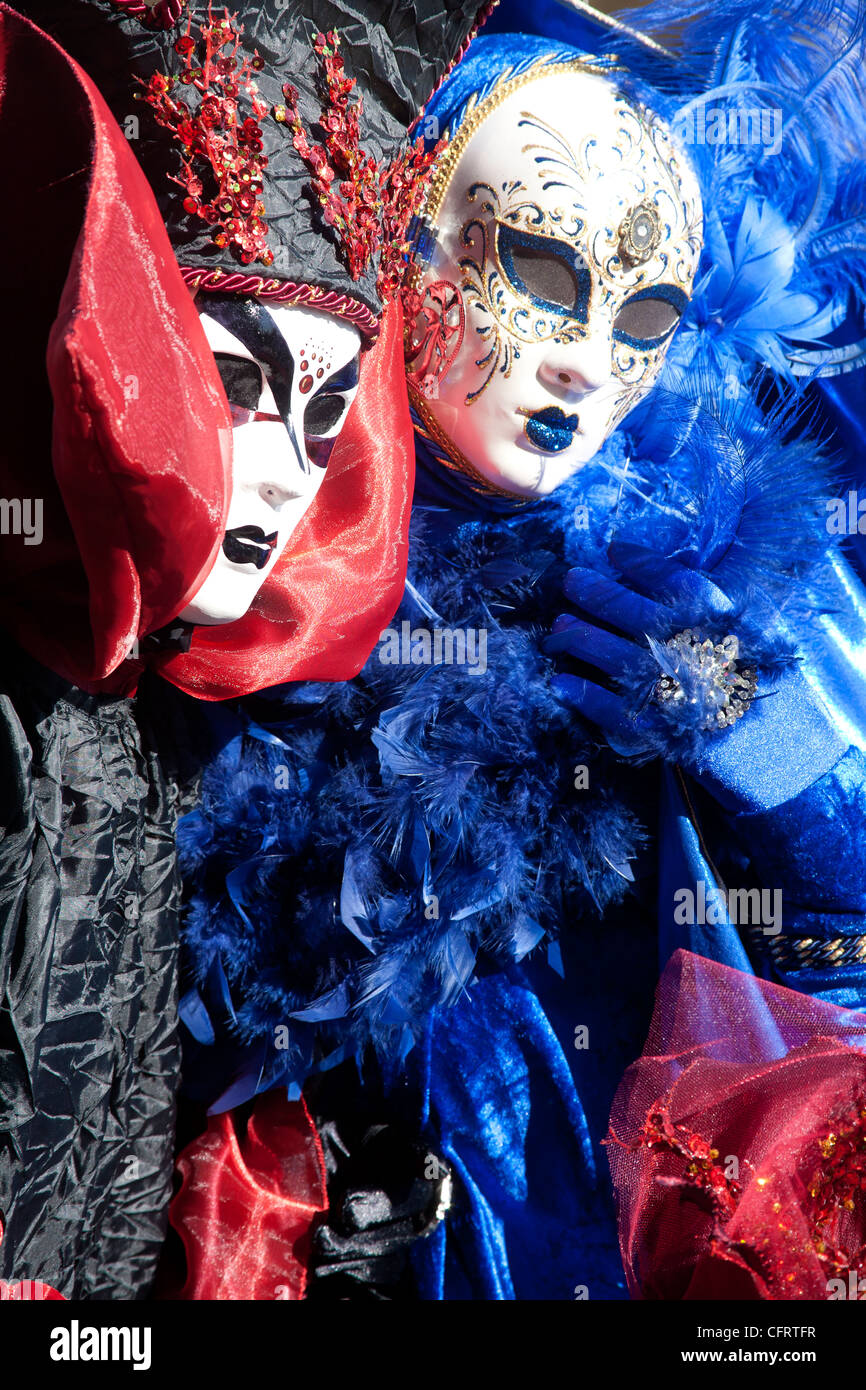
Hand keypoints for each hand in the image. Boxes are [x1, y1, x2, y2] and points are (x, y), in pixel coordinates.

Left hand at [546, 545, 846, 813]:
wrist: (785, 755)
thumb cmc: (773, 692)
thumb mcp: (760, 638)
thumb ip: (722, 612)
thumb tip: (675, 584)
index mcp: (720, 623)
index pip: (672, 580)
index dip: (640, 561)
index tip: (614, 548)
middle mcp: (689, 648)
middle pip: (630, 610)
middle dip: (595, 593)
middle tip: (571, 581)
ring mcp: (669, 688)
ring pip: (611, 654)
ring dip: (578, 639)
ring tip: (558, 630)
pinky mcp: (656, 728)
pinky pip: (608, 708)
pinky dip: (581, 695)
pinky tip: (560, 684)